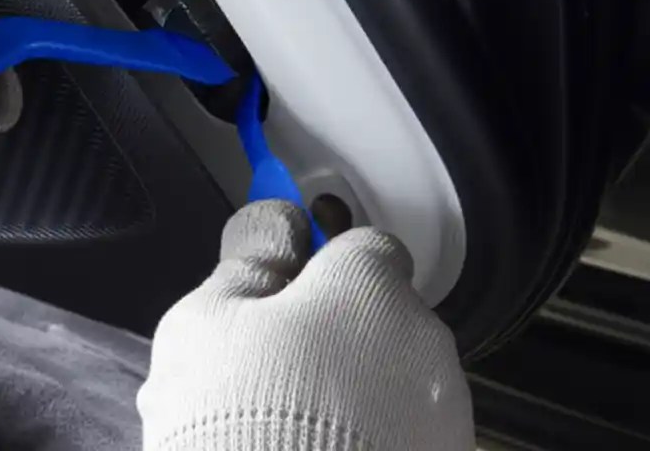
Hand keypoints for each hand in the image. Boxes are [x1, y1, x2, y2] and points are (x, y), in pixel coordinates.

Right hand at [138, 201, 472, 449]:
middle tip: (265, 373)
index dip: (316, 266)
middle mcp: (425, 346)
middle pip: (379, 318)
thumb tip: (275, 222)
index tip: (278, 290)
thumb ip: (248, 260)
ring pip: (393, 383)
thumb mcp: (206, 322)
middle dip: (333, 335)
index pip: (361, 247)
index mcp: (370, 291)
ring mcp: (443, 419)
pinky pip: (402, 437)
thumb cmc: (236, 419)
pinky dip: (371, 442)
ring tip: (285, 432)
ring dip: (352, 394)